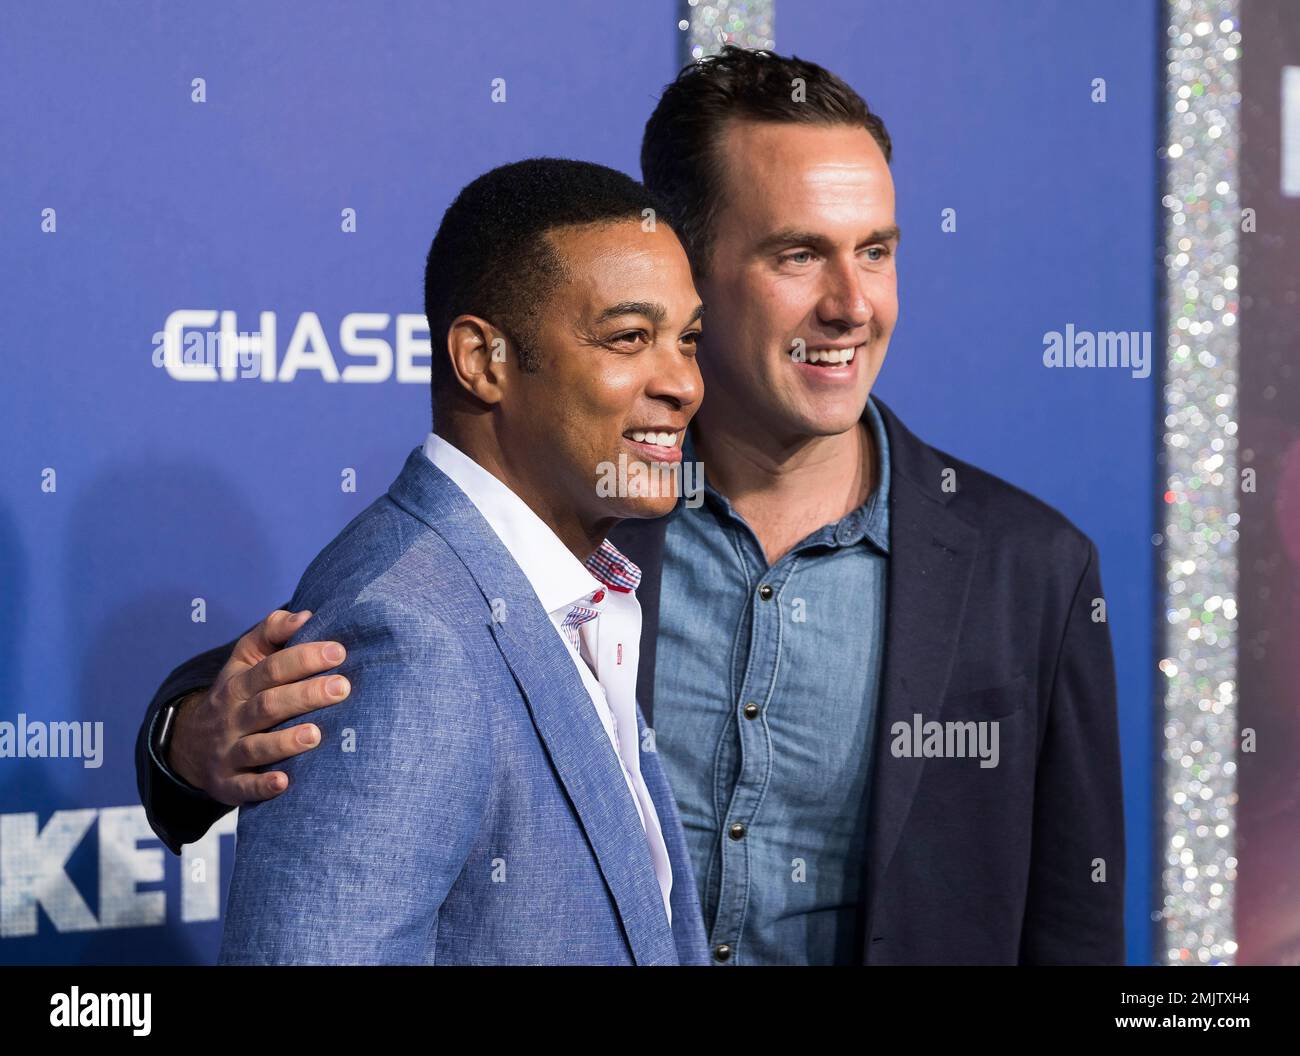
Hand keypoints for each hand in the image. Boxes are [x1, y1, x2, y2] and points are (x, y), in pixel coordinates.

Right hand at [167, 608, 350, 805]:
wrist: (190, 745)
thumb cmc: (236, 694)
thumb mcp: (244, 659)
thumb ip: (272, 632)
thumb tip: (306, 616)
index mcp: (238, 683)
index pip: (271, 667)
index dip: (303, 658)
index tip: (338, 652)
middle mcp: (232, 717)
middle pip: (268, 705)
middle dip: (305, 695)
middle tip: (342, 688)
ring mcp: (228, 752)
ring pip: (256, 746)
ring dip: (285, 741)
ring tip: (316, 734)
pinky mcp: (227, 784)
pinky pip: (243, 788)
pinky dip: (262, 785)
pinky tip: (285, 782)